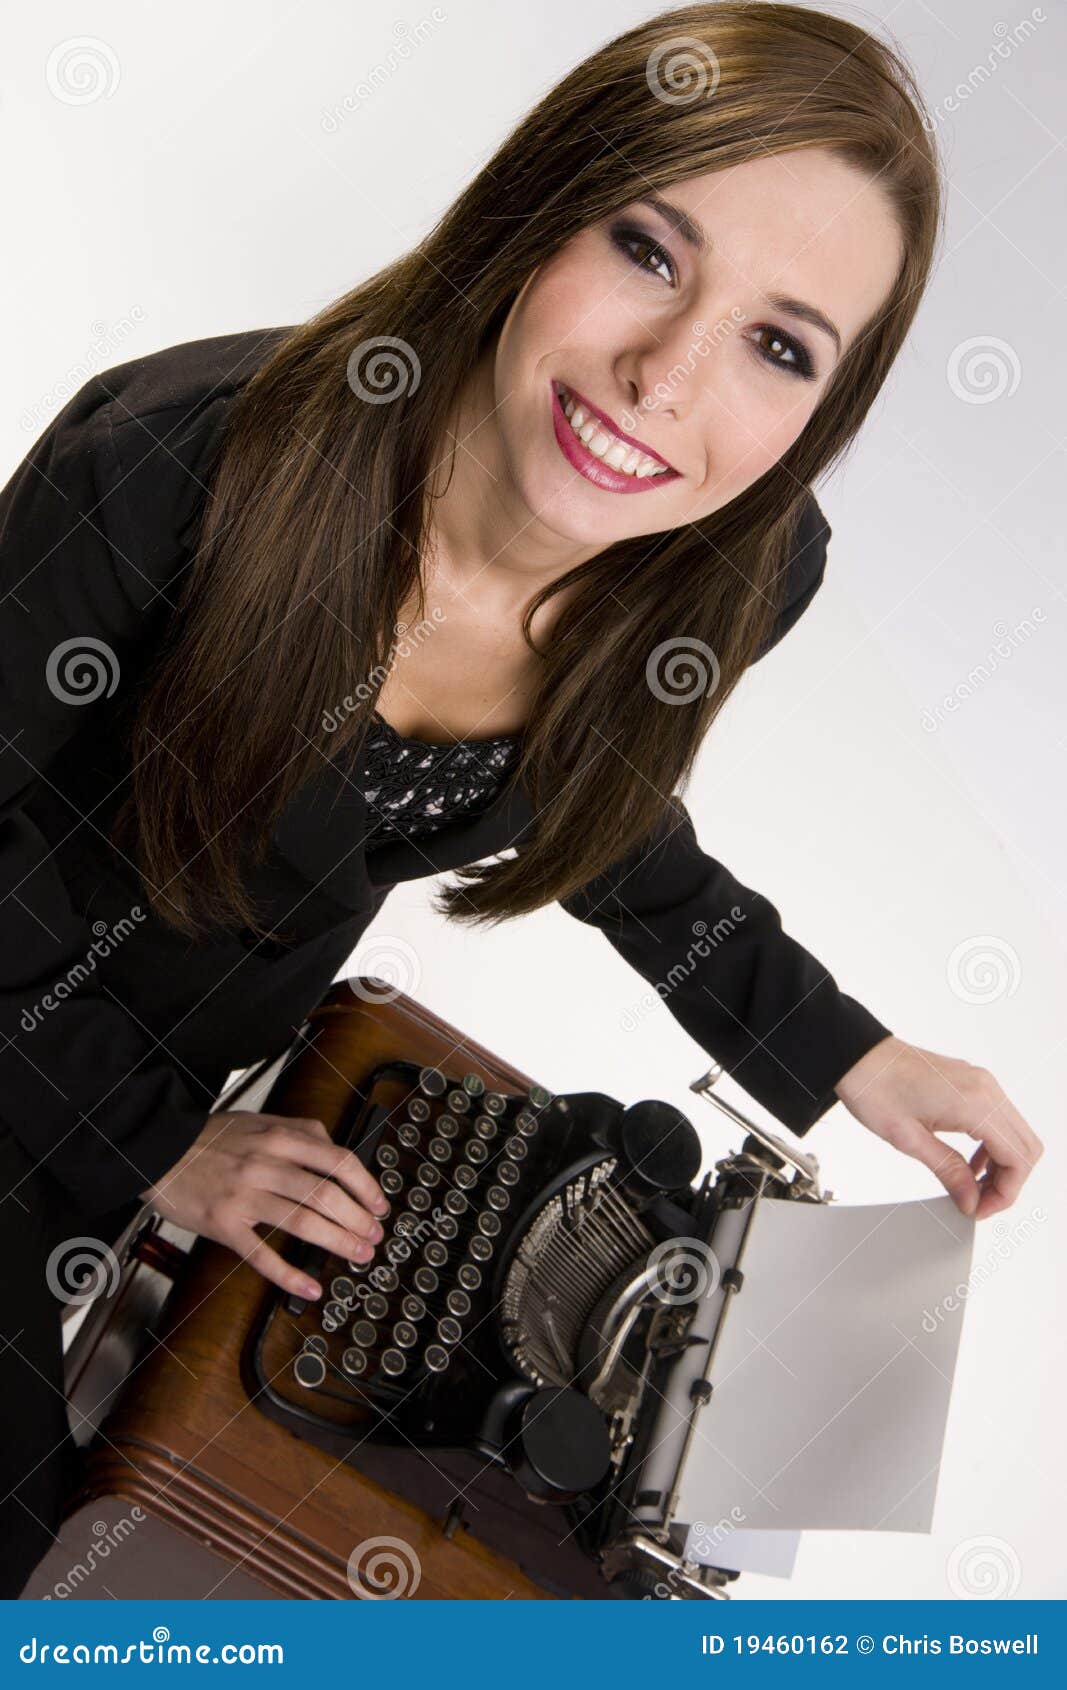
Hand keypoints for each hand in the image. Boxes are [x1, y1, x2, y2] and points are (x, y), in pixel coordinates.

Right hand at [139, 1111, 391, 1298]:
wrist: (156, 1150)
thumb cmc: (210, 1139)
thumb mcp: (259, 1121)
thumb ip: (299, 1130)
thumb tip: (336, 1148)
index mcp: (279, 1138)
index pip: (338, 1160)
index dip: (366, 1186)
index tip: (380, 1204)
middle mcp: (266, 1165)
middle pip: (326, 1194)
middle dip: (359, 1220)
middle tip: (374, 1237)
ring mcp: (244, 1196)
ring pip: (302, 1222)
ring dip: (338, 1242)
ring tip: (357, 1255)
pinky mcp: (223, 1225)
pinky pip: (261, 1254)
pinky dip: (289, 1274)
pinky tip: (309, 1287)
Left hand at [833, 1035, 1042, 1219]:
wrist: (856, 1055)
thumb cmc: (874, 1089)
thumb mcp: (909, 1139)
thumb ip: (948, 1170)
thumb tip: (970, 1200)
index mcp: (975, 1103)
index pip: (1018, 1158)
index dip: (1005, 1192)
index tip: (979, 1209)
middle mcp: (986, 1089)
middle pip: (1026, 1147)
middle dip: (1008, 1181)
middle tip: (978, 1201)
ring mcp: (981, 1082)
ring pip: (1016, 1134)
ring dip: (1002, 1164)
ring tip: (971, 1186)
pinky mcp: (972, 1082)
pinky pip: (999, 1119)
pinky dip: (992, 1145)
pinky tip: (967, 1162)